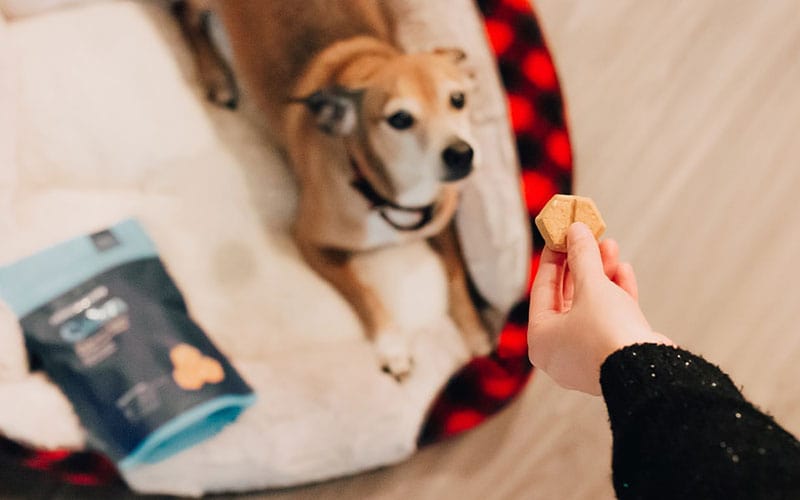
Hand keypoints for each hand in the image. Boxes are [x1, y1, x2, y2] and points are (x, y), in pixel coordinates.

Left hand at [528, 222, 673, 394]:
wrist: (649, 372)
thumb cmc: (607, 334)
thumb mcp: (591, 287)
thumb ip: (582, 256)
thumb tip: (576, 231)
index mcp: (541, 340)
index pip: (542, 290)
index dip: (553, 258)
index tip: (561, 236)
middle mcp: (560, 352)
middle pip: (568, 297)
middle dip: (582, 265)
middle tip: (588, 238)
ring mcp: (588, 356)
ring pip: (591, 307)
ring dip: (601, 275)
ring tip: (610, 245)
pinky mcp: (614, 356)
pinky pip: (610, 321)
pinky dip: (616, 295)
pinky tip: (624, 270)